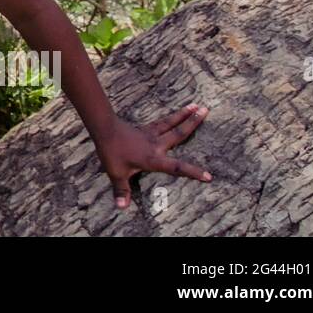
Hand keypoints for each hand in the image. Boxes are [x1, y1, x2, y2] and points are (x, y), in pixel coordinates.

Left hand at [94, 105, 211, 208]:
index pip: (177, 168)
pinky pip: (161, 122)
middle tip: (206, 111)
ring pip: (171, 123)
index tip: (208, 176)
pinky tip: (177, 112)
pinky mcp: (145, 128)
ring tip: (197, 106)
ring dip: (184, 115)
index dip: (192, 172)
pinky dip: (171, 117)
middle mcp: (156, 144)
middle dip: (193, 123)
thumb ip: (121, 189)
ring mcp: (150, 134)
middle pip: (179, 133)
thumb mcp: (116, 173)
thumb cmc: (111, 152)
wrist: (103, 129)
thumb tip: (122, 207)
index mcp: (153, 158)